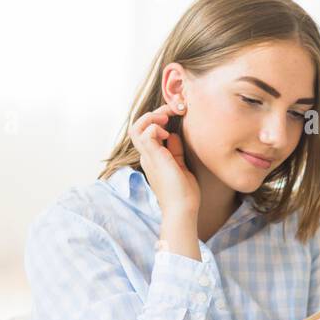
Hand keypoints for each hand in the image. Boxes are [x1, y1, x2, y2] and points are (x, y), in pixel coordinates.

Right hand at [130, 102, 199, 217]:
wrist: (182, 210)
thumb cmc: (184, 193)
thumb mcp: (180, 166)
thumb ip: (175, 151)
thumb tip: (173, 135)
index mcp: (152, 158)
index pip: (146, 132)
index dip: (158, 120)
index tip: (175, 115)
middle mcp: (147, 156)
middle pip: (138, 126)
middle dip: (154, 113)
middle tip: (172, 110)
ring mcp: (148, 157)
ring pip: (136, 128)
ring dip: (151, 117)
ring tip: (166, 117)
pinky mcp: (153, 158)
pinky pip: (145, 134)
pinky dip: (155, 128)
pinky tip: (168, 134)